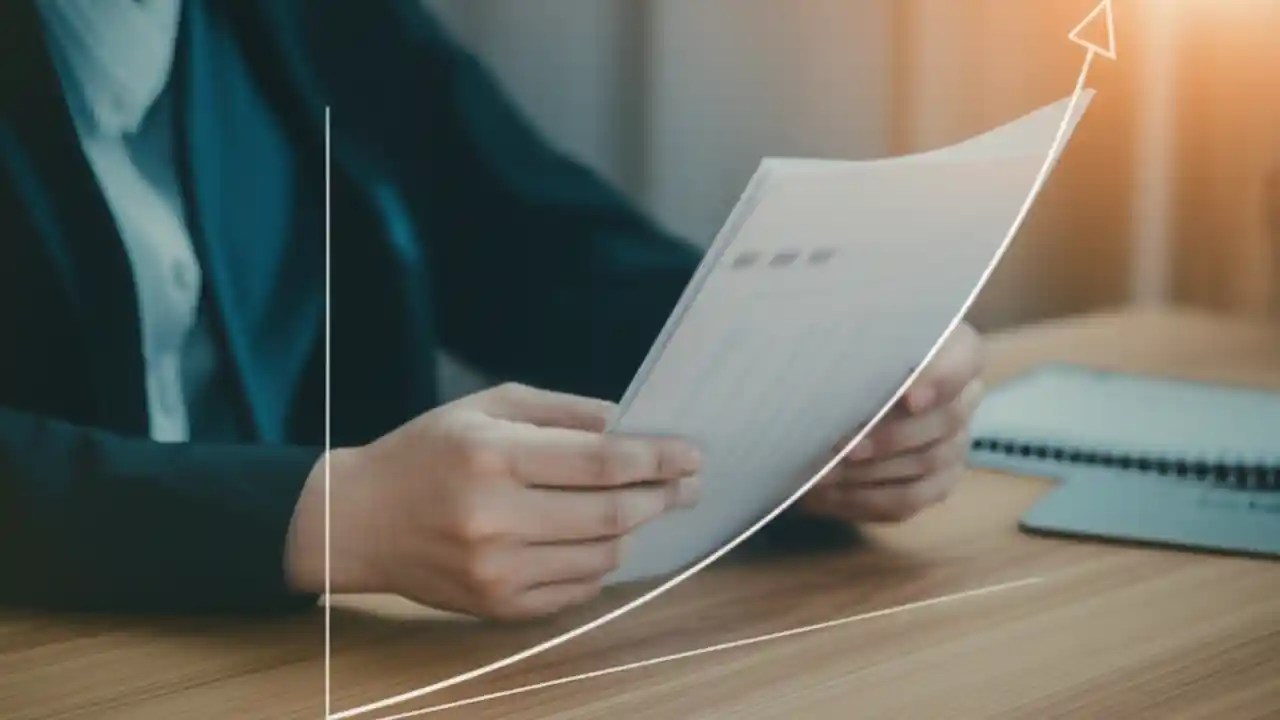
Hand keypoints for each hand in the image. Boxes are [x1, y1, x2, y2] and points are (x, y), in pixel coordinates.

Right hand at [285, 383, 700, 619]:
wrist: (358, 521)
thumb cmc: (426, 452)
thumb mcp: (486, 407)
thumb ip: (559, 411)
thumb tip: (624, 422)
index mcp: (494, 457)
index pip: (602, 462)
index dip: (657, 459)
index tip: (691, 455)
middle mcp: (497, 518)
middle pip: (611, 515)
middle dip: (660, 497)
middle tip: (687, 484)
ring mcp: (498, 570)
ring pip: (601, 556)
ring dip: (632, 531)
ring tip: (638, 508)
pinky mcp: (497, 606)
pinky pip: (576, 589)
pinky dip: (598, 564)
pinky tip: (596, 541)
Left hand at [801, 323, 983, 523]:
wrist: (844, 389)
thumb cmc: (846, 350)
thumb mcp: (849, 333)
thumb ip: (852, 342)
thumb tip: (829, 347)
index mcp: (953, 347)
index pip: (965, 359)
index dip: (941, 380)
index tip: (909, 399)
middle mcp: (964, 396)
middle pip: (945, 420)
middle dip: (888, 437)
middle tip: (839, 444)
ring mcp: (955, 441)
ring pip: (928, 463)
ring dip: (869, 472)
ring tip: (819, 473)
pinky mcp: (939, 480)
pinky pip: (910, 500)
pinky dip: (864, 500)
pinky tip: (822, 496)